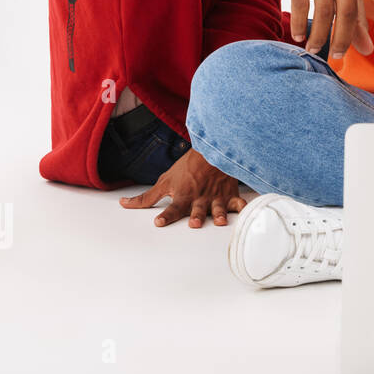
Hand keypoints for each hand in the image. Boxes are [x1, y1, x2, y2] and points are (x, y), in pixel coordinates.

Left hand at [118, 147, 246, 227]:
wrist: (211, 151)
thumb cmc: (187, 168)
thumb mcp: (164, 181)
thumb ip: (146, 197)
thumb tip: (123, 204)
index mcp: (183, 196)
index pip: (172, 209)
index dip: (166, 216)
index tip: (159, 222)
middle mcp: (199, 199)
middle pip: (197, 210)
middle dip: (196, 216)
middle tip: (194, 223)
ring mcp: (216, 198)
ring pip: (219, 208)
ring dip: (219, 214)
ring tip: (220, 222)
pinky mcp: (230, 195)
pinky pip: (240, 203)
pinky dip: (247, 208)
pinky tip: (251, 213)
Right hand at [268, 0, 373, 58]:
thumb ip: (357, 20)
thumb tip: (368, 51)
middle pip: (347, 9)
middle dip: (343, 37)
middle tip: (337, 55)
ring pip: (323, 11)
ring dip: (319, 35)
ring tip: (314, 50)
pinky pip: (301, 5)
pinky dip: (300, 24)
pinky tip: (299, 37)